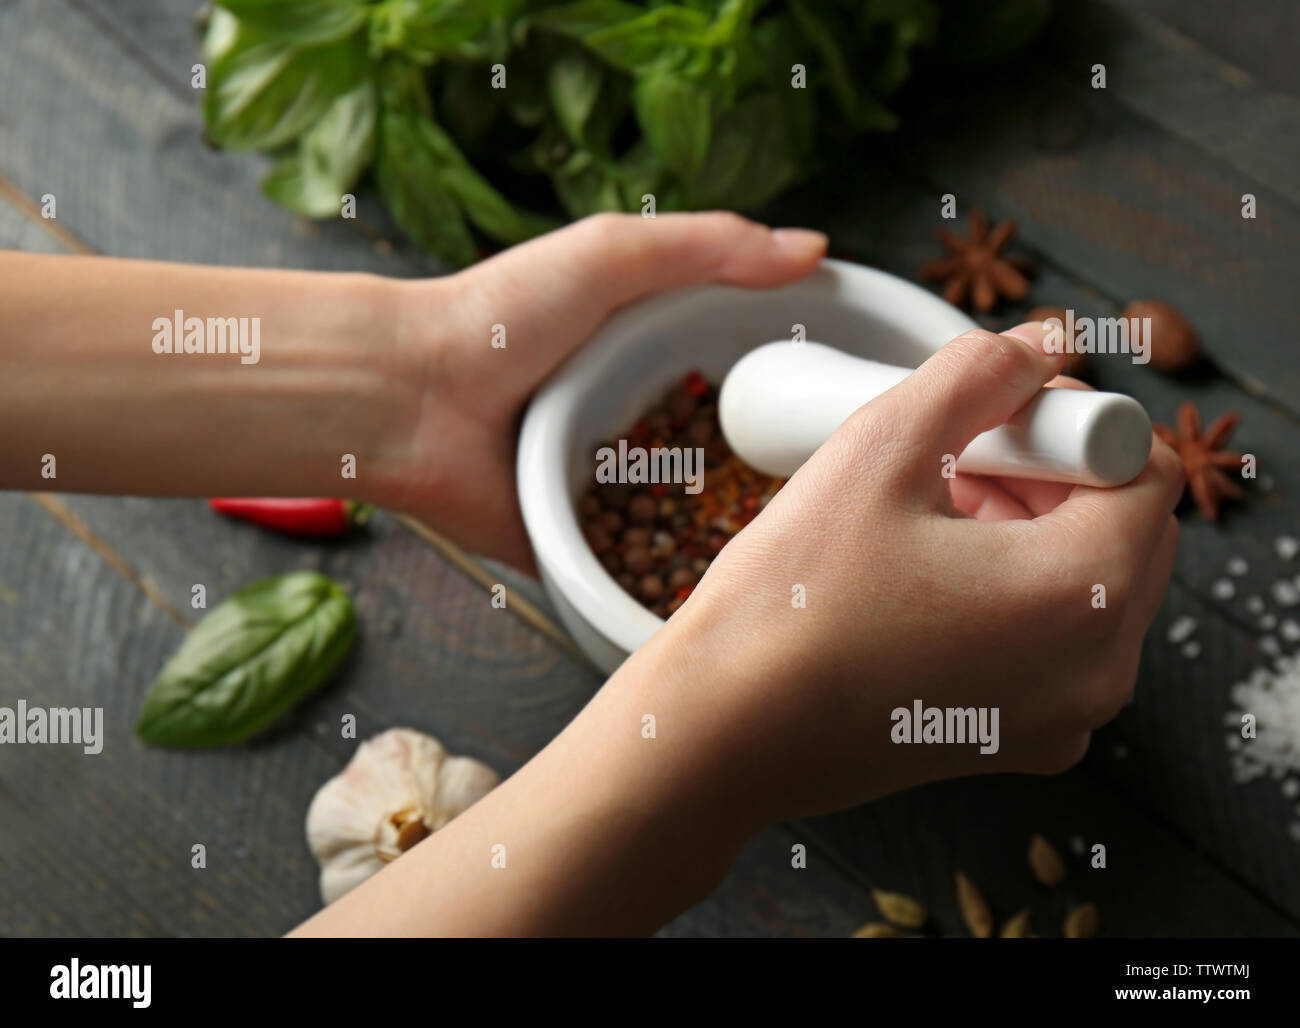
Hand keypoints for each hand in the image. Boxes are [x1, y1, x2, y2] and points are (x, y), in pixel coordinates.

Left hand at [377, 213, 826, 570]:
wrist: (409, 401)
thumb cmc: (501, 317)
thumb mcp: (613, 255)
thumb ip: (710, 248)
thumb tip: (811, 251)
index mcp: (645, 354)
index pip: (744, 368)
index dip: (797, 379)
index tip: (860, 396)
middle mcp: (637, 423)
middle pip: (732, 449)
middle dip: (783, 469)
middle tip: (852, 488)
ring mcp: (610, 488)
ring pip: (696, 516)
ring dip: (740, 528)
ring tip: (813, 544)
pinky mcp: (582, 545)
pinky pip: (643, 567)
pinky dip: (682, 578)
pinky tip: (738, 588)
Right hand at [650, 322, 1183, 823]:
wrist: (721, 732)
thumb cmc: (786, 609)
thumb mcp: (877, 453)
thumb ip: (976, 376)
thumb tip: (1042, 341)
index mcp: (1081, 595)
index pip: (1141, 464)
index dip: (1066, 421)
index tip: (987, 423)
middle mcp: (1096, 670)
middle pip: (1126, 525)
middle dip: (1051, 473)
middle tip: (954, 462)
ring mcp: (1061, 717)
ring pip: (1089, 582)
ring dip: (1029, 528)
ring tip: (925, 518)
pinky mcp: (1018, 740)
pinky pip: (1054, 641)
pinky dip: (1012, 593)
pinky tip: (924, 577)